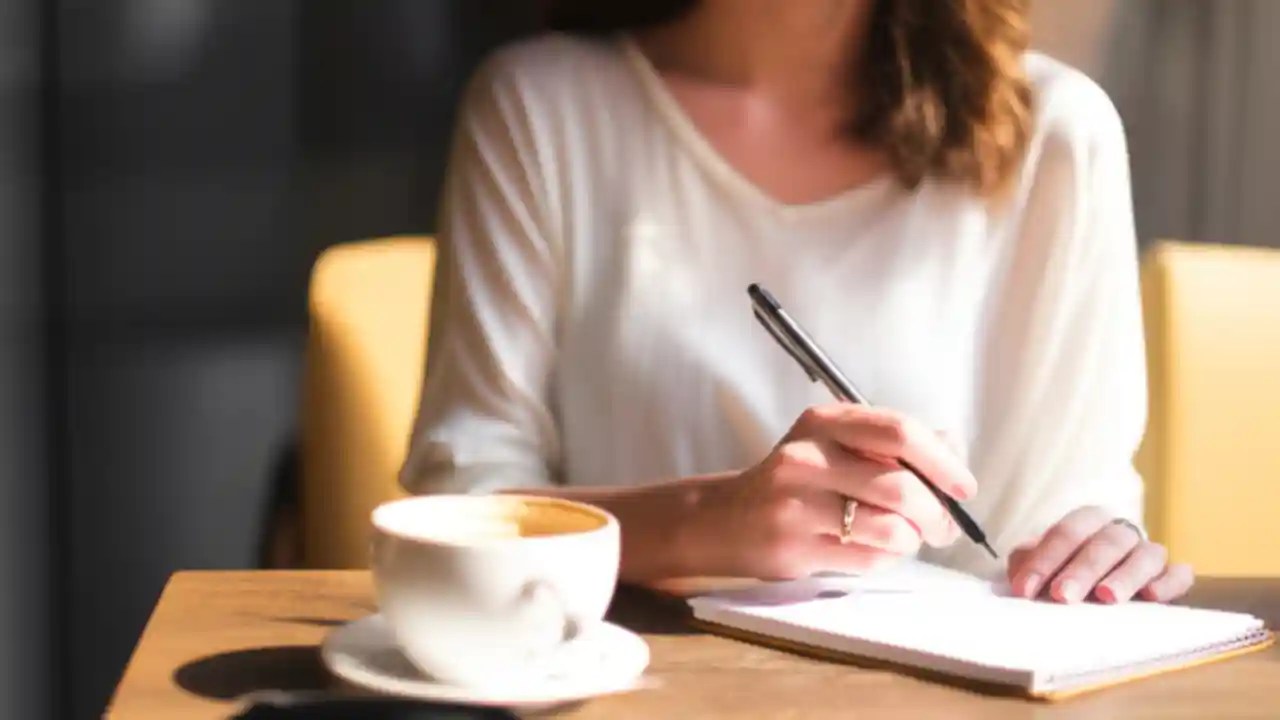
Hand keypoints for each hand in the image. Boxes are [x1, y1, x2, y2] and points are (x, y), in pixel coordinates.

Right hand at [686, 403, 976, 579]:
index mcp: (823, 422)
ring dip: (912, 541)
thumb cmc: (793, 480)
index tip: (963, 487)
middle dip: (937, 514)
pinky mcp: (795, 549)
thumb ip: (892, 442)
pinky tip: (873, 550)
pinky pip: (868, 559)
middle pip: (901, 487)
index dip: (942, 463)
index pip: (898, 432)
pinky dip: (885, 559)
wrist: (726, 518)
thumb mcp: (834, 444)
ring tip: (906, 539)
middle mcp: (807, 458)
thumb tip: (952, 448)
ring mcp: (797, 505)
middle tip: (945, 527)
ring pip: (891, 530)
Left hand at [1007, 506, 1193, 603]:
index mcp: (1087, 521)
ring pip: (1146, 555)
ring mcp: (1149, 552)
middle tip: (1063, 596)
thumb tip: (1021, 576)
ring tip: (1106, 598)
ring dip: (1125, 576)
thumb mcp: (1041, 564)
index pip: (1067, 532)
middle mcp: (1120, 531)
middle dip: (1082, 570)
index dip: (1044, 560)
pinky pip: (1178, 574)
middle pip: (1105, 543)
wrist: (1097, 586)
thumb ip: (1027, 563)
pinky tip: (1153, 597)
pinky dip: (1169, 582)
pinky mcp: (1172, 575)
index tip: (1025, 590)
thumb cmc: (1064, 572)